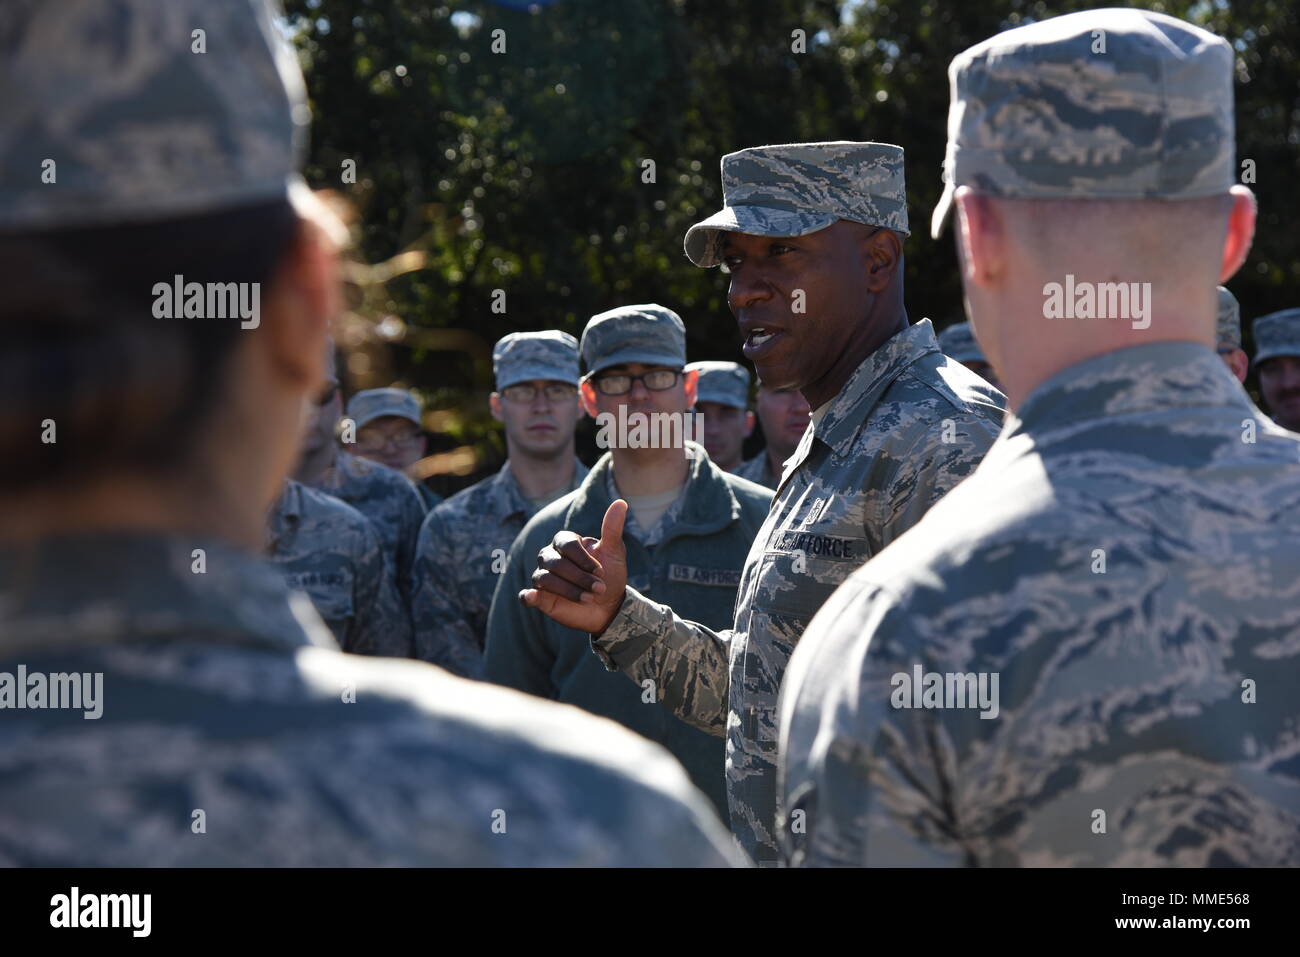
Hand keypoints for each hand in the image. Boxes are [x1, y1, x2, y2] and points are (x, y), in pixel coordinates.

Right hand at [519, 500, 627, 633]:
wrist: (609, 606)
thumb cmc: (610, 575)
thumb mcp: (614, 552)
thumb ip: (612, 528)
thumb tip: (621, 502)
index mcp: (566, 542)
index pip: (566, 543)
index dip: (583, 558)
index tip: (600, 570)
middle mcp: (551, 557)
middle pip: (555, 562)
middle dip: (579, 577)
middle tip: (599, 589)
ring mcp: (544, 576)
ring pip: (544, 579)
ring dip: (568, 589)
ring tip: (589, 598)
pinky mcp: (540, 597)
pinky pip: (528, 594)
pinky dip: (529, 596)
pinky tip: (531, 597)